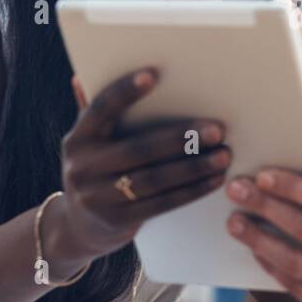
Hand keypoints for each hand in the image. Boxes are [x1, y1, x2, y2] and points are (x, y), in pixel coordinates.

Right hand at [53, 70, 230, 263]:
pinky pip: (160, 205)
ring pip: (153, 180)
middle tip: (217, 129)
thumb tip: (82, 75)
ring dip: (193, 167)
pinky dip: (191, 192)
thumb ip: (94, 111)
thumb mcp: (91, 142)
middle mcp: (82, 167)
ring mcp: (97, 197)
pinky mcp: (117, 221)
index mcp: (78, 138)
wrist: (78, 227)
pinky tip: (214, 180)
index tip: (154, 74)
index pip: (101, 109)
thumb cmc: (98, 169)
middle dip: (181, 139)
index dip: (124, 91)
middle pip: (138, 149)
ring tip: (223, 155)